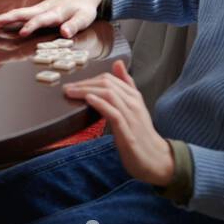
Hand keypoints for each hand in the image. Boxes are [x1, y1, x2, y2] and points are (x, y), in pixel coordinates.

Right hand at [0, 0, 100, 37]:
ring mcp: (40, 8)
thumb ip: (74, 25)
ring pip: (19, 13)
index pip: (41, 20)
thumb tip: (65, 33)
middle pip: (23, 14)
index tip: (21, 33)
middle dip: (7, 19)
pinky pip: (21, 13)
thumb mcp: (84, 17)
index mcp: (56, 13)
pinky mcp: (39, 9)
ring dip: (4, 18)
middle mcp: (45, 9)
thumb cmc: (85, 7)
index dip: (32, 26)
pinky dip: (9, 17)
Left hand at [64, 59, 174, 186]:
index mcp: (134, 96)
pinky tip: (88, 100)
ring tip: (71, 92)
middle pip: (107, 84)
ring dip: (87, 91)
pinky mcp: (129, 133)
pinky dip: (100, 104)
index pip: (110, 78)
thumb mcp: (134, 107)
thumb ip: (126, 86)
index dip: (90, 79)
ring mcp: (132, 117)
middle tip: (67, 88)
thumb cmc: (141, 134)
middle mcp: (133, 103)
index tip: (74, 84)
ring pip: (109, 95)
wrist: (157, 160)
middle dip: (85, 83)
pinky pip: (114, 113)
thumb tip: (118, 63)